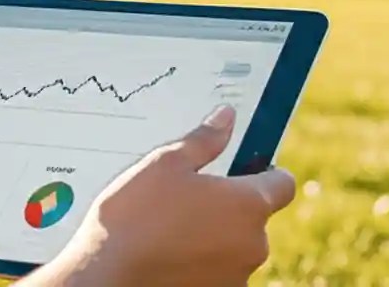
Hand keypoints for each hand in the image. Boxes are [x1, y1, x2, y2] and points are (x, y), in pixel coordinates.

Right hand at [24, 105, 295, 286]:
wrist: (106, 276)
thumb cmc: (134, 216)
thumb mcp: (164, 163)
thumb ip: (204, 140)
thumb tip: (226, 117)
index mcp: (247, 205)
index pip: (283, 183)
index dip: (265, 171)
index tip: (243, 168)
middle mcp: (253, 245)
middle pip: (254, 216)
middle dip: (228, 205)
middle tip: (187, 195)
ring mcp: (236, 276)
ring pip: (233, 246)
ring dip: (213, 235)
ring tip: (169, 226)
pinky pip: (216, 270)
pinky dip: (199, 261)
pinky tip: (166, 251)